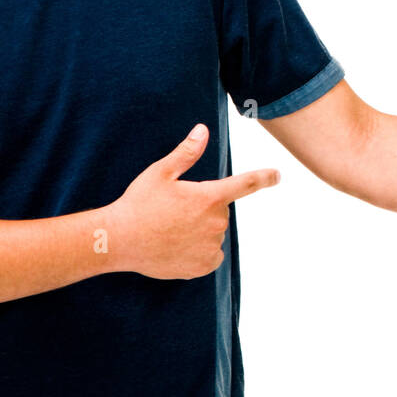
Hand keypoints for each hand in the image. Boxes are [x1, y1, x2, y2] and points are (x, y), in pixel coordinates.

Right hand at [106, 124, 280, 279]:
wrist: (119, 241)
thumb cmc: (138, 203)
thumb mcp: (160, 172)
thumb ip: (186, 153)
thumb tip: (203, 129)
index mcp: (208, 197)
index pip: (246, 184)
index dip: (264, 178)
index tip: (278, 175)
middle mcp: (215, 223)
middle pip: (220, 212)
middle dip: (204, 209)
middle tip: (173, 212)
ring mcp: (211, 246)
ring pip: (214, 233)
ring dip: (200, 231)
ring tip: (170, 230)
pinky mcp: (203, 266)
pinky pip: (211, 255)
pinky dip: (199, 251)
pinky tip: (176, 247)